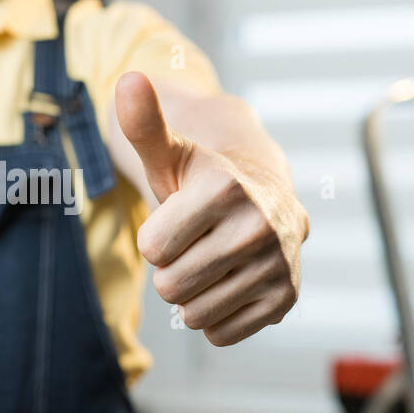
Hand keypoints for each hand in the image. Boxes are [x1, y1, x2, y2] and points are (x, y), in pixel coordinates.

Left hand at [115, 71, 307, 345]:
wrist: (261, 194)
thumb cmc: (200, 177)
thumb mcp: (168, 153)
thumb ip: (144, 123)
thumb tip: (126, 79)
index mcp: (224, 188)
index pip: (152, 249)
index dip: (155, 238)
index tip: (177, 217)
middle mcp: (259, 224)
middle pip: (170, 286)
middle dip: (171, 269)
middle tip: (193, 243)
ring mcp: (278, 264)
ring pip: (193, 315)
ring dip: (191, 295)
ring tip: (211, 260)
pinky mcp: (286, 298)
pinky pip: (220, 333)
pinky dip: (216, 315)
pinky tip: (230, 282)